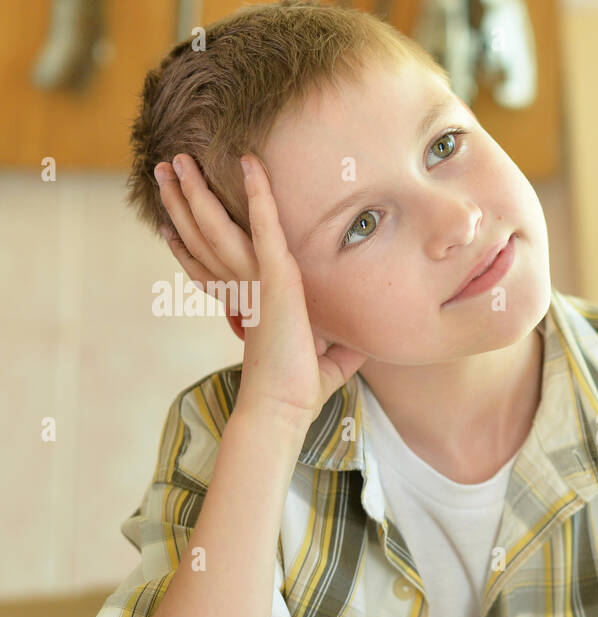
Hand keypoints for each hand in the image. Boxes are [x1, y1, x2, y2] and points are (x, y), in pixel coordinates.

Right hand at [154, 153, 365, 429]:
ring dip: (196, 189)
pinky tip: (251, 164)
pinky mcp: (275, 276)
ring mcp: (252, 280)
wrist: (284, 406)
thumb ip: (339, 349)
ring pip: (214, 225)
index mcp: (244, 305)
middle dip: (180, 202)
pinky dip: (260, 194)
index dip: (184, 247)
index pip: (207, 269)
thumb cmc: (300, 391)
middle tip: (162, 169)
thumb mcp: (325, 364)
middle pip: (201, 236)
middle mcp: (240, 288)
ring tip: (174, 159)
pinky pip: (265, 225)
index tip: (167, 228)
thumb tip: (365, 346)